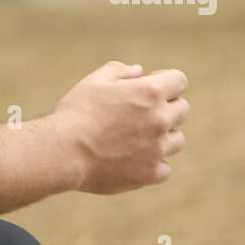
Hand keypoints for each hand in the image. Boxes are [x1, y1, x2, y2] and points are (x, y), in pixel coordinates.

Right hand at [52, 61, 189, 193]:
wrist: (62, 152)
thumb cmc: (75, 114)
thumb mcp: (92, 82)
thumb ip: (118, 71)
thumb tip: (138, 70)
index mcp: (150, 92)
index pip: (179, 81)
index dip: (166, 81)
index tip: (149, 87)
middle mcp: (160, 119)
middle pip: (182, 110)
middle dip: (165, 108)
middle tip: (139, 115)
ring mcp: (157, 149)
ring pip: (177, 140)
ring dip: (163, 137)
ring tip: (137, 139)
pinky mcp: (149, 174)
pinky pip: (164, 169)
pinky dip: (153, 165)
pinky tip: (133, 161)